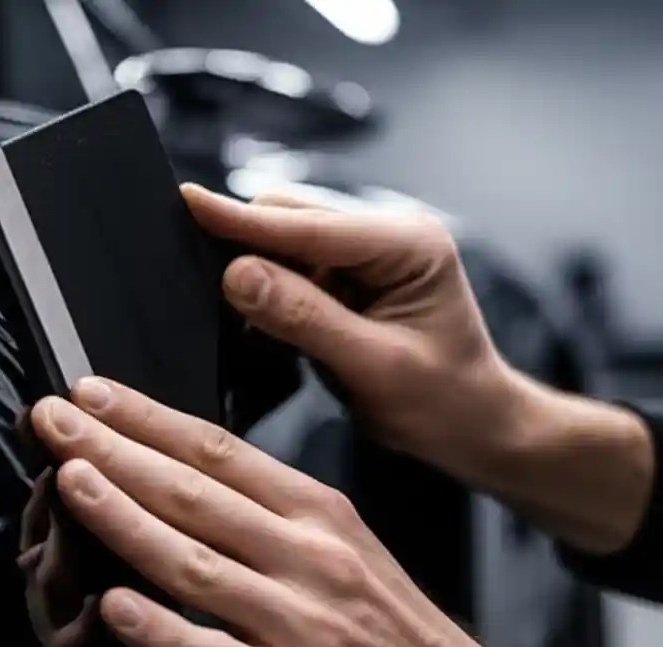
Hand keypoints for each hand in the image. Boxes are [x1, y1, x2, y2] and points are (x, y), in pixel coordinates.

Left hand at [29, 377, 511, 646]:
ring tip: (71, 483)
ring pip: (196, 565)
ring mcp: (303, 627)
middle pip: (195, 494)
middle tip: (50, 419)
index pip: (218, 451)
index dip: (147, 418)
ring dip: (126, 520)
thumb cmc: (389, 625)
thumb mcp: (343, 543)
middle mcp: (309, 558)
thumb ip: (269, 509)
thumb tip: (183, 468)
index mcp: (318, 513)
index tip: (89, 392)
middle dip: (113, 450)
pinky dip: (164, 631)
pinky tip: (115, 606)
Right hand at [184, 185, 655, 552]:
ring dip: (258, 275)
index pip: (308, 226)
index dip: (243, 219)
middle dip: (246, 248)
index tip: (188, 203)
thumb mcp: (375, 368)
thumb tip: (236, 275)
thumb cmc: (445, 403)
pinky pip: (288, 270)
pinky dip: (268, 293)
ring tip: (253, 325)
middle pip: (289, 220)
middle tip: (212, 298)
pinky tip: (266, 324)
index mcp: (407, 244)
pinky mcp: (346, 276)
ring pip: (282, 243)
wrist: (474, 427)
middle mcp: (386, 234)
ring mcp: (365, 254)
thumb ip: (303, 318)